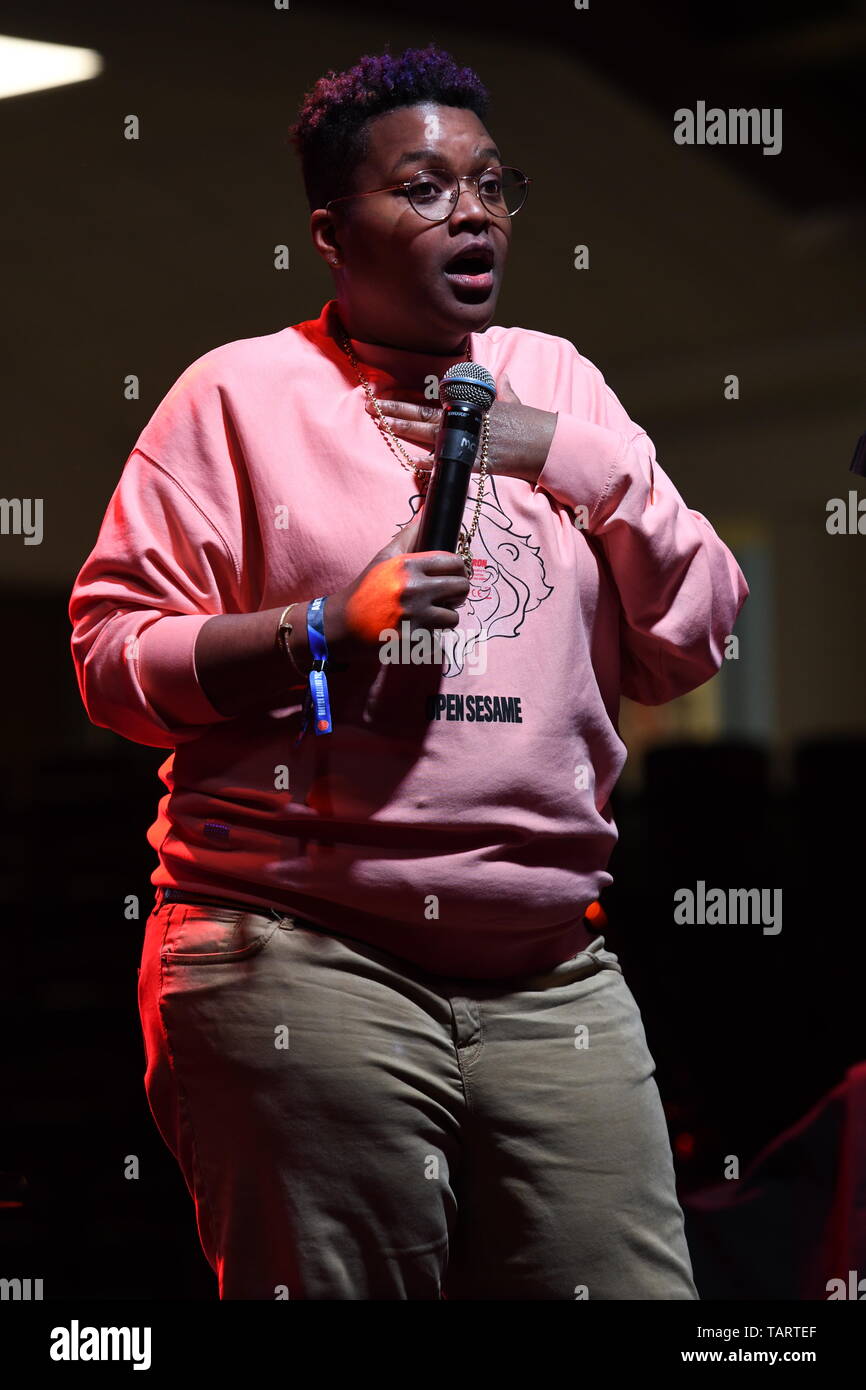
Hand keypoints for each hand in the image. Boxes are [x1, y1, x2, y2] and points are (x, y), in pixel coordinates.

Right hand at [325, 512, 469, 662]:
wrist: (341, 624)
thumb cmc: (366, 589)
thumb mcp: (384, 558)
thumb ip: (408, 535)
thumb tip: (425, 511)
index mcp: (408, 565)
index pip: (454, 562)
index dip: (457, 569)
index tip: (451, 575)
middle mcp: (412, 589)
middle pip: (461, 587)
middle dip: (457, 593)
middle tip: (445, 596)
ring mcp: (413, 616)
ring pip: (454, 615)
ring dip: (445, 617)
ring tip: (430, 614)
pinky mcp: (411, 639)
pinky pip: (438, 636)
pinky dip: (431, 634)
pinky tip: (417, 629)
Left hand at [363, 372, 557, 486]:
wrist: (545, 444)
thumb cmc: (530, 422)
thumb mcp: (514, 401)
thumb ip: (503, 391)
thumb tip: (503, 379)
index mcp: (469, 405)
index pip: (430, 402)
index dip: (406, 399)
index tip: (385, 396)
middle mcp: (464, 421)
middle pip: (423, 416)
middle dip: (396, 411)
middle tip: (371, 407)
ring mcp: (467, 440)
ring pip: (429, 435)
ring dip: (405, 431)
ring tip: (383, 424)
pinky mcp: (473, 461)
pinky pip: (446, 462)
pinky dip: (429, 463)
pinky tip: (411, 462)